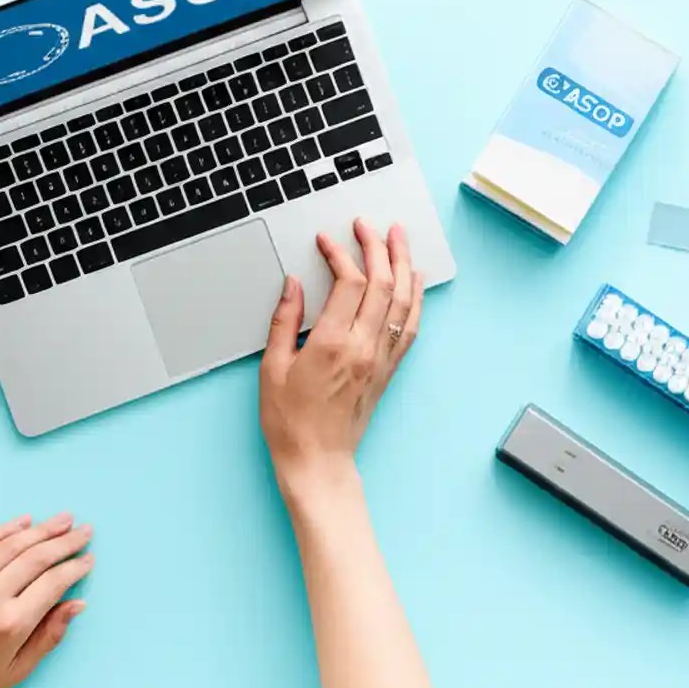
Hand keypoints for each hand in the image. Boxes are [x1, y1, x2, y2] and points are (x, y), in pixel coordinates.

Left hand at [0, 514, 93, 687]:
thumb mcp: (16, 670)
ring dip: (41, 529)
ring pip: (11, 545)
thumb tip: (76, 605)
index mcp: (10, 625)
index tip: (87, 559)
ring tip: (62, 520)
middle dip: (65, 541)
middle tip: (84, 531)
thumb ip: (49, 635)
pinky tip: (22, 523)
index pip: (53, 583)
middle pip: (36, 558)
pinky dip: (3, 530)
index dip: (75, 567)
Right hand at [259, 219, 423, 499]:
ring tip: (400, 239)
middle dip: (379, 248)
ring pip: (404, 302)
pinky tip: (414, 282)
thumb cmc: (290, 421)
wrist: (317, 461)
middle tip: (369, 226)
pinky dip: (416, 299)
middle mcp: (364, 348)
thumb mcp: (273, 368)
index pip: (349, 283)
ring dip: (404, 265)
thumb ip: (285, 321)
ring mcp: (381, 359)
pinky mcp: (388, 371)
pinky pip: (410, 327)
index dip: (340, 254)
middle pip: (384, 284)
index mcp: (333, 343)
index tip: (326, 241)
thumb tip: (292, 284)